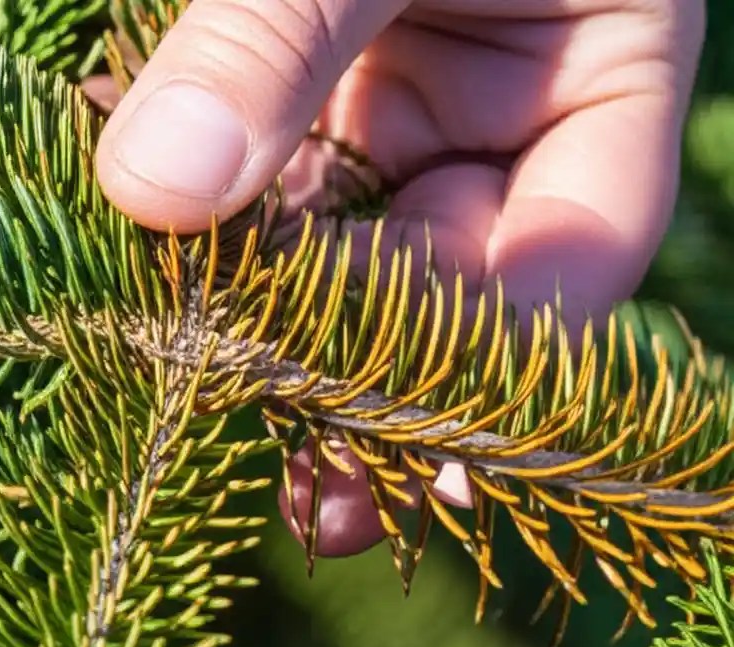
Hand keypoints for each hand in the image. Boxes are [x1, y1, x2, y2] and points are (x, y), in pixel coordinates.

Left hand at [91, 0, 704, 554]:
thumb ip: (270, 35)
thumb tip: (153, 189)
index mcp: (600, 66)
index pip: (568, 254)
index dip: (479, 346)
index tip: (368, 410)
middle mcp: (503, 102)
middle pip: (454, 275)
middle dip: (372, 372)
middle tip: (308, 495)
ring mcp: (400, 103)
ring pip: (353, 248)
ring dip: (287, 333)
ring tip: (236, 447)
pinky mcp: (306, 93)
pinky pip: (276, 193)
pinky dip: (225, 246)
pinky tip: (166, 309)